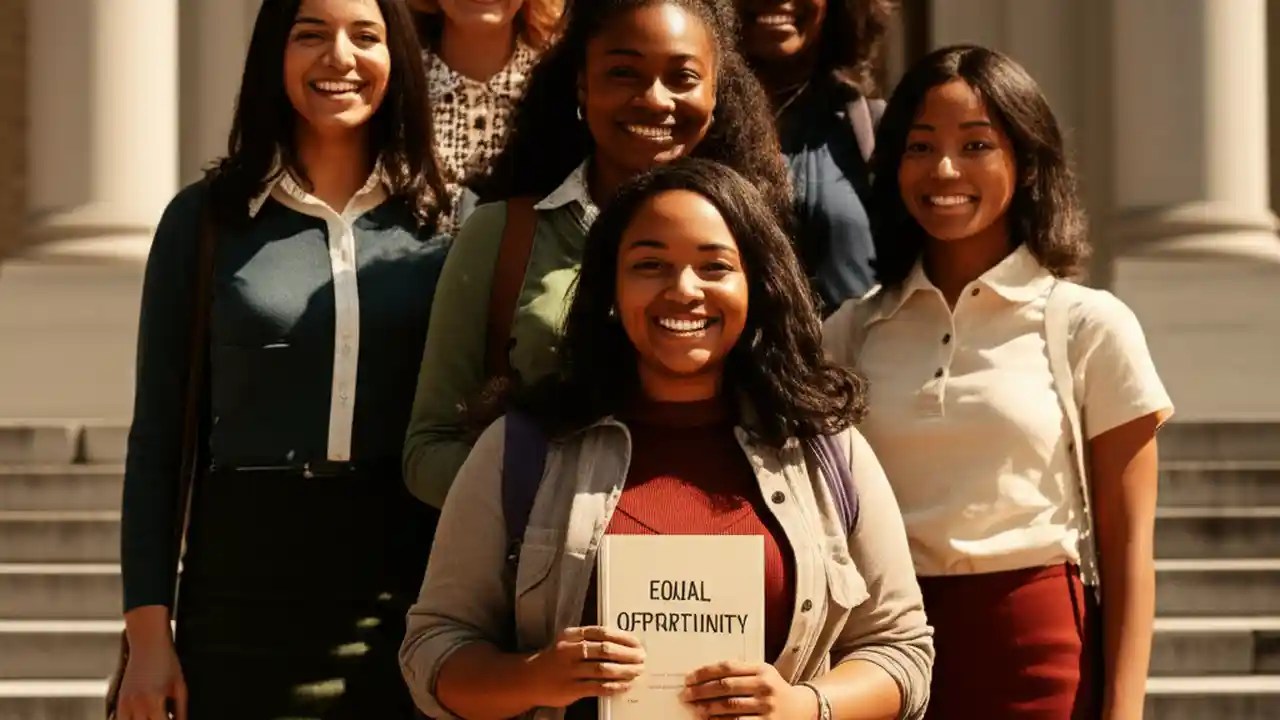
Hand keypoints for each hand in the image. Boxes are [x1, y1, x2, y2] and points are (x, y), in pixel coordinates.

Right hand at [115, 638, 187, 719]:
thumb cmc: (166, 660)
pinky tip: (140, 717)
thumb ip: (181, 709)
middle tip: (165, 716)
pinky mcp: (119, 699)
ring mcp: (124, 703)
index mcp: (154, 702)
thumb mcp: (180, 685)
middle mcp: (136, 705)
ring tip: (153, 716)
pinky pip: (119, 719)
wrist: (148, 642)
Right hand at [525, 625, 645, 707]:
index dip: (622, 637)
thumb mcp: (566, 642)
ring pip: (602, 669)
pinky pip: (596, 687)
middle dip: (627, 654)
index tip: (636, 643)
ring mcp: (569, 670)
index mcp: (571, 635)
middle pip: (604, 649)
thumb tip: (619, 643)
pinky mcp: (569, 689)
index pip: (601, 632)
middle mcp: (570, 650)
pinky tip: (624, 686)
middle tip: (641, 658)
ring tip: (637, 671)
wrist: (527, 678)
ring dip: (624, 670)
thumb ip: (587, 640)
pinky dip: (613, 687)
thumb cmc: (553, 659)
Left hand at [682, 661, 816, 718]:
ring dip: (706, 708)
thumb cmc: (773, 689)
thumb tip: (703, 675)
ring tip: (692, 708)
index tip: (688, 678)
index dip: (704, 673)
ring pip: (729, 708)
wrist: (801, 709)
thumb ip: (739, 671)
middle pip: (725, 687)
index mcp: (761, 670)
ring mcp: (766, 708)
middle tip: (684, 695)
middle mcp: (765, 687)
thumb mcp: (762, 673)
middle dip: (700, 691)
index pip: (727, 668)